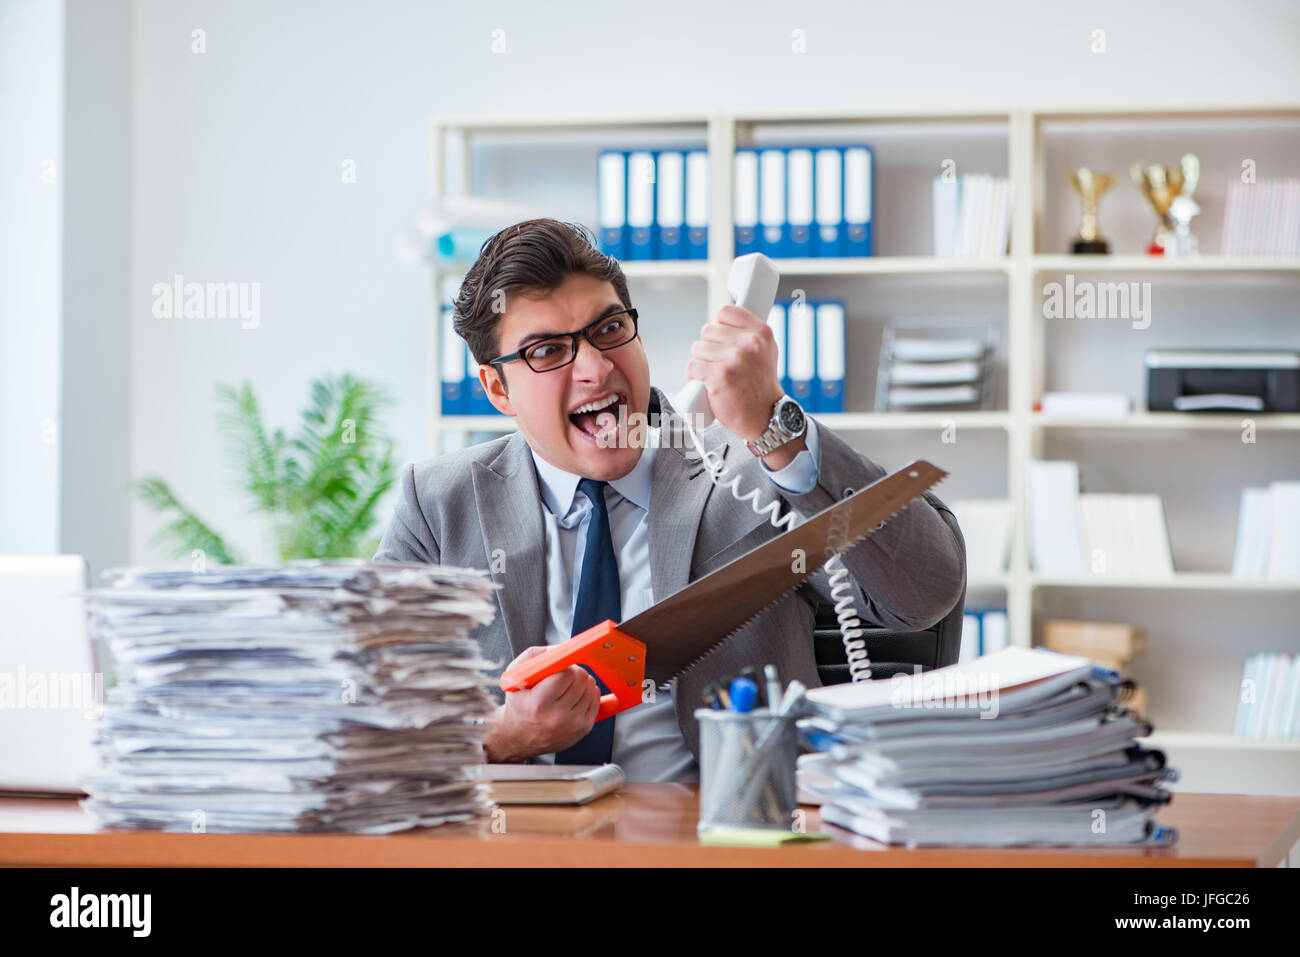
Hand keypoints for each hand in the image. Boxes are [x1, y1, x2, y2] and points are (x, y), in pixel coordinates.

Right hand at [484, 646, 600, 761]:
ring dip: (582, 682)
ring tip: (567, 687)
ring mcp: (572, 725)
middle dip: (574, 672)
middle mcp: (557, 717)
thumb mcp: (513, 677)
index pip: (566, 674)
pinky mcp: (583, 729)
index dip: (564, 666)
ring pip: (591, 688)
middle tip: (563, 676)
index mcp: (539, 703)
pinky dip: (588, 693)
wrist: (518, 737)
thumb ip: (535, 656)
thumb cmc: (518, 704)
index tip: (558, 669)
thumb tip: (559, 649)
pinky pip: (596, 700)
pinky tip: (575, 696)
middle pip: (581, 680)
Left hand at [685, 304, 783, 441]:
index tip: (724, 341)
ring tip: (717, 375)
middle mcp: (749, 344)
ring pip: (697, 349)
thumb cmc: (760, 386)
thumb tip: (721, 321)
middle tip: (722, 364)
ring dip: (702, 363)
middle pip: (707, 330)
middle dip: (710, 348)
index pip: (725, 312)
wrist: (765, 416)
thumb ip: (746, 332)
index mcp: (761, 332)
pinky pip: (692, 367)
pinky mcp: (719, 377)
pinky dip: (695, 377)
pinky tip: (709, 384)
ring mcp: (734, 360)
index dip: (720, 328)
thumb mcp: (766, 350)